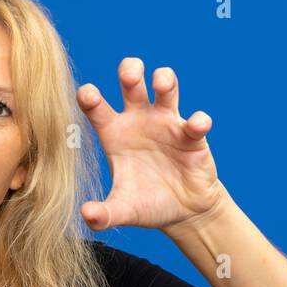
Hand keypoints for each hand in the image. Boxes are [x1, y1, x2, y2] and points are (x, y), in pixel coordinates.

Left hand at [76, 58, 225, 232]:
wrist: (183, 212)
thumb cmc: (147, 204)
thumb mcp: (122, 210)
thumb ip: (104, 214)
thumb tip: (87, 216)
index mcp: (114, 133)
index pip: (96, 107)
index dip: (90, 96)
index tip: (88, 93)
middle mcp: (139, 121)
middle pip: (132, 83)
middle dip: (131, 71)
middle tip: (131, 74)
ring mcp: (166, 124)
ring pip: (166, 88)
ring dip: (165, 80)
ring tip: (161, 83)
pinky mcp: (192, 136)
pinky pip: (196, 121)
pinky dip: (198, 121)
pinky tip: (196, 126)